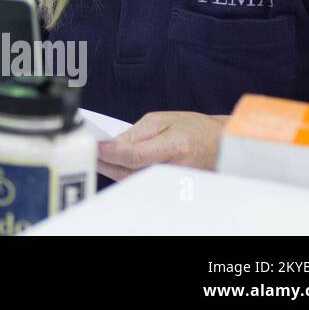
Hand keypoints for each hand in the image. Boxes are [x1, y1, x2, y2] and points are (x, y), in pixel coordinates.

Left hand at [97, 111, 228, 179]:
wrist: (220, 144)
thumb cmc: (193, 128)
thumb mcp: (161, 120)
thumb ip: (135, 133)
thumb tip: (111, 143)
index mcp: (174, 147)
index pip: (135, 156)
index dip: (112, 152)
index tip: (96, 146)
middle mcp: (175, 169)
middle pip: (130, 172)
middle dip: (105, 163)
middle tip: (88, 153)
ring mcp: (173, 182)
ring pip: (134, 181)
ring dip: (113, 170)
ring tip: (98, 158)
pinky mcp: (170, 188)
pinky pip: (141, 183)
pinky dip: (125, 175)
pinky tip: (114, 165)